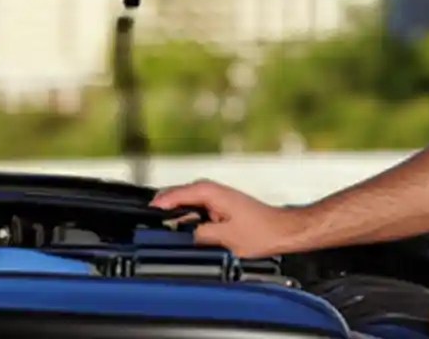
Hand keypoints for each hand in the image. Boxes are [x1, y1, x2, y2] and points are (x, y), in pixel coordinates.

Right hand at [149, 179, 308, 257]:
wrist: (282, 230)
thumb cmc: (262, 231)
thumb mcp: (225, 239)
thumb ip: (199, 235)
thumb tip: (183, 235)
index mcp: (212, 193)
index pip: (178, 194)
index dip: (160, 204)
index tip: (146, 212)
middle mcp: (214, 191)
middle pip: (179, 195)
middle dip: (164, 206)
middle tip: (147, 220)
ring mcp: (217, 198)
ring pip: (187, 202)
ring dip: (175, 211)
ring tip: (160, 224)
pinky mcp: (221, 207)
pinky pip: (197, 208)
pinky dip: (187, 216)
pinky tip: (182, 227)